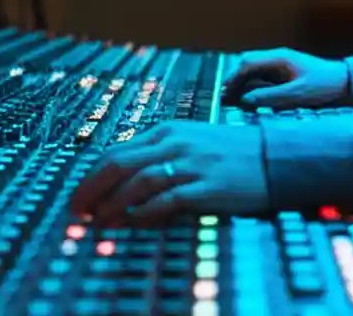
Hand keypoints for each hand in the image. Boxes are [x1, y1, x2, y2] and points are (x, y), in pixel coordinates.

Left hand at [68, 122, 268, 226]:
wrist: (274, 157)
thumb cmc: (232, 152)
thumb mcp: (191, 142)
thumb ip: (160, 154)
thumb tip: (124, 181)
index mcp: (168, 131)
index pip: (117, 150)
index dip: (91, 176)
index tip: (79, 196)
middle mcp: (175, 143)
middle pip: (119, 164)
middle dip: (91, 189)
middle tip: (77, 210)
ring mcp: (191, 165)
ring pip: (138, 182)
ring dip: (114, 204)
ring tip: (100, 222)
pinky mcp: (207, 187)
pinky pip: (167, 200)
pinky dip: (146, 212)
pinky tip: (134, 222)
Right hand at [221, 48, 348, 108]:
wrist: (344, 81)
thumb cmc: (323, 85)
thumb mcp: (297, 94)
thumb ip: (270, 96)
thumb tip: (245, 99)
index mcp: (279, 58)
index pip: (247, 64)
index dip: (233, 79)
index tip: (223, 93)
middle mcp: (277, 58)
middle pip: (247, 65)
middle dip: (234, 80)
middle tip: (224, 98)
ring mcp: (280, 65)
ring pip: (253, 71)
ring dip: (242, 84)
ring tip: (232, 100)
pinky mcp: (284, 73)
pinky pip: (262, 77)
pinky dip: (253, 87)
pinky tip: (249, 99)